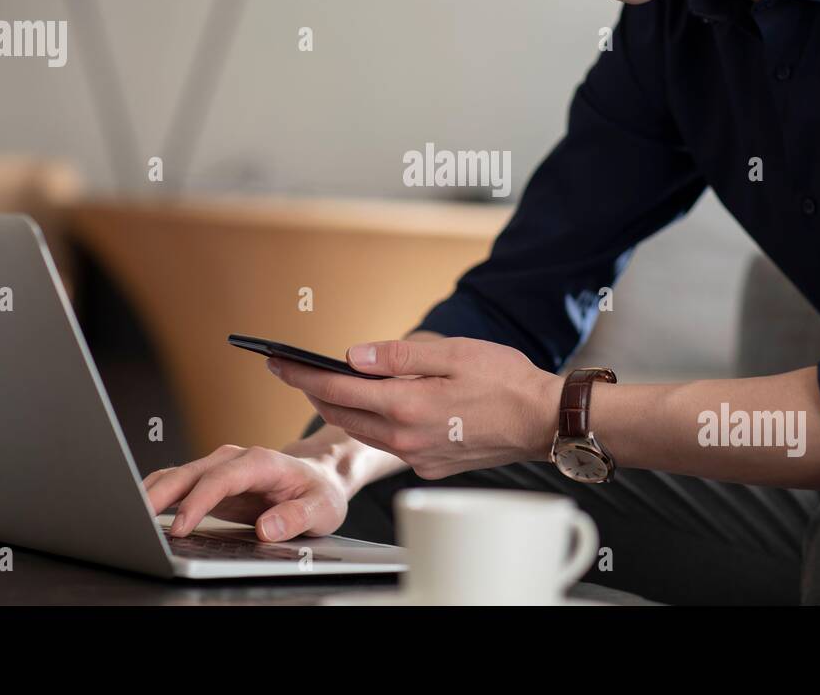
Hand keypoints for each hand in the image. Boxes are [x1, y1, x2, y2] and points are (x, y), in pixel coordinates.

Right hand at [142, 445, 348, 540]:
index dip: (198, 502)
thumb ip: (296, 518)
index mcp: (261, 462)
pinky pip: (176, 486)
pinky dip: (155, 497)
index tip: (181, 527)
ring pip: (176, 477)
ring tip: (126, 518)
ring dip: (150, 495)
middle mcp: (235, 460)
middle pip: (189, 473)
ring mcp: (218, 468)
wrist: (319, 478)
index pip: (221, 478)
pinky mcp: (209, 481)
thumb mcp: (321, 509)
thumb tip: (266, 529)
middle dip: (160, 495)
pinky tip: (139, 514)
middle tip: (135, 522)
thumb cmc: (319, 493)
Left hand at [269, 337, 560, 477]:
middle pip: (343, 414)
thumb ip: (399, 356)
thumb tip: (353, 355)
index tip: (275, 361)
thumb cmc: (505, 380)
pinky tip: (375, 408)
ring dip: (340, 410)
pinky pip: (390, 444)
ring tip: (325, 386)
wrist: (543, 420)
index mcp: (407, 406)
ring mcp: (417, 457)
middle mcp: (406, 438)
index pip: (337, 389)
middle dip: (313, 391)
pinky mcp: (430, 466)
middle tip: (291, 370)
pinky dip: (373, 424)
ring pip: (363, 432)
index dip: (301, 374)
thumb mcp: (453, 353)